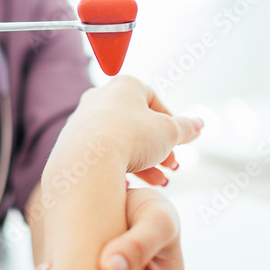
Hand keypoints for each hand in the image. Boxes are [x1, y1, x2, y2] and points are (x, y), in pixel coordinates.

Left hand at [56, 74, 203, 175]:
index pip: (153, 99)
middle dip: (157, 146)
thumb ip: (185, 128)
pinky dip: (119, 167)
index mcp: (123, 85)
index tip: (179, 141)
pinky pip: (100, 155)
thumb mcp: (169, 132)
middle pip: (136, 123)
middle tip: (171, 166)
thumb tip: (199, 124)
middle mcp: (99, 98)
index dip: (170, 122)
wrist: (87, 161)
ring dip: (143, 161)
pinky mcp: (69, 144)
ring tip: (158, 181)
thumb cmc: (130, 138)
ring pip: (119, 141)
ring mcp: (82, 121)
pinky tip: (131, 184)